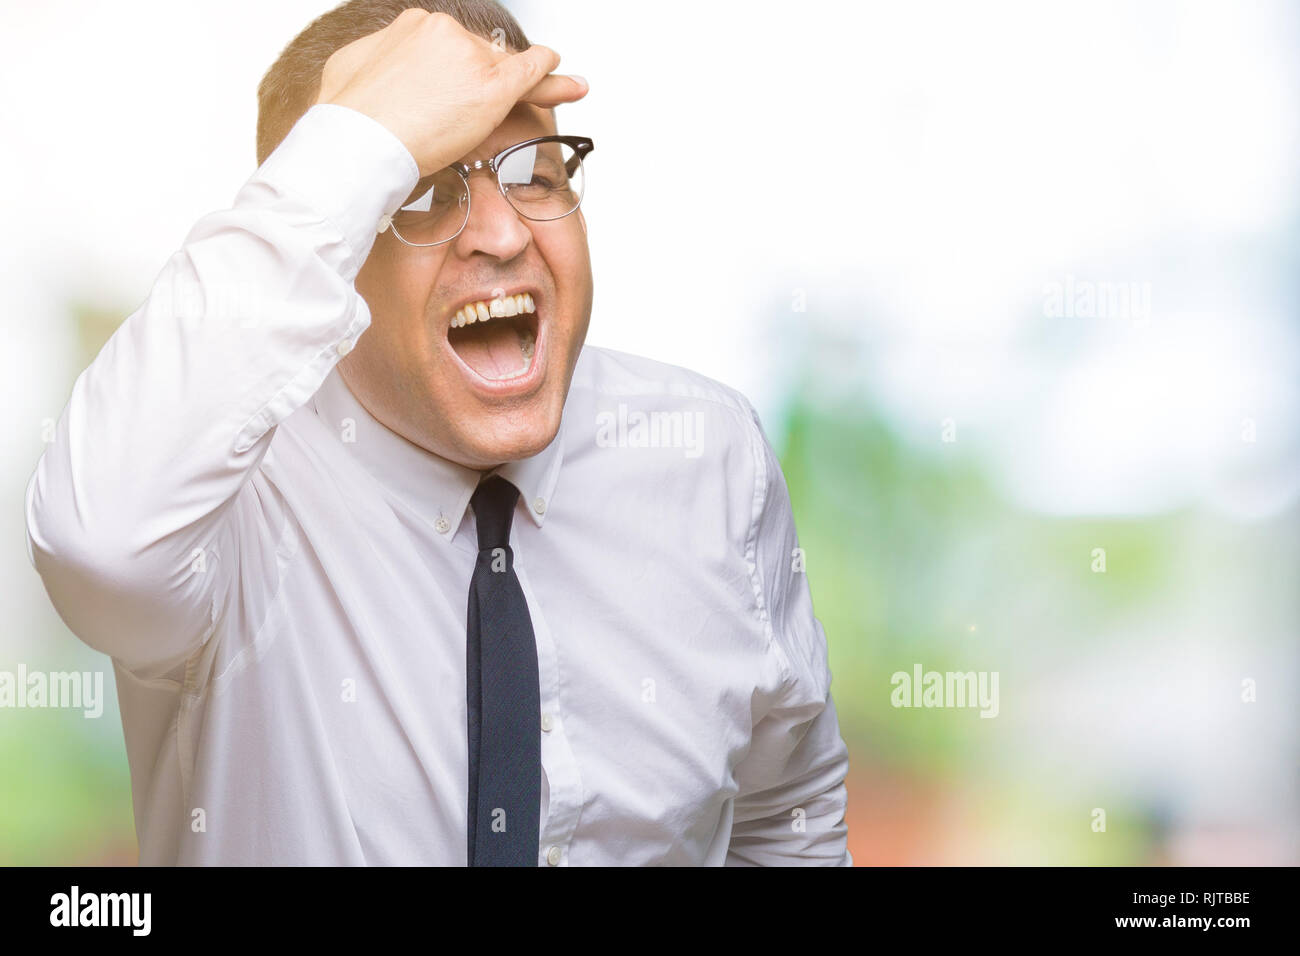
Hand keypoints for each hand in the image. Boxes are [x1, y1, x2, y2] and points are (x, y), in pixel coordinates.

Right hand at [315, 8, 588, 177]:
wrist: (356, 141)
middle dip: (485, 82)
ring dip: (530, 81)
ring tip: (564, 88)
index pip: (453, 47)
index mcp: (412, 28)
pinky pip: (530, 73)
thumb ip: (376, 64)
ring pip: (507, 68)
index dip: (464, 70)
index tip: (465, 84)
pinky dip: (550, 75)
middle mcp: (444, 34)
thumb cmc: (346, 117)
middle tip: (488, 109)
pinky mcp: (491, 88)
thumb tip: (380, 69)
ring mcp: (471, 60)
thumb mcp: (351, 71)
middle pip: (480, 58)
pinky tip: (565, 75)